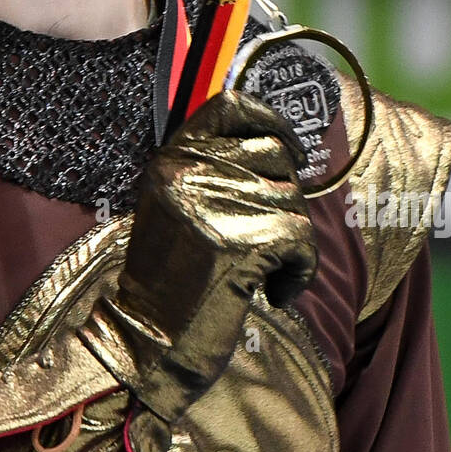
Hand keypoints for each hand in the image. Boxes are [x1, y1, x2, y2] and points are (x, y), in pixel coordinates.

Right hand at [77, 88, 317, 424]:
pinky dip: (299, 271)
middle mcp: (190, 171)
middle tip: (267, 240)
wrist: (148, 344)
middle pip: (274, 154)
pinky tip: (273, 292)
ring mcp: (217, 204)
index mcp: (169, 159)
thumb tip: (277, 144)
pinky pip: (302, 240)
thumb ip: (211, 173)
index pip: (230, 107)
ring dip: (292, 243)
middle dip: (285, 198)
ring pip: (294, 199)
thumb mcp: (175, 209)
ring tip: (262, 274)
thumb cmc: (169, 284)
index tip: (290, 145)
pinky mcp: (244, 241)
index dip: (269, 119)